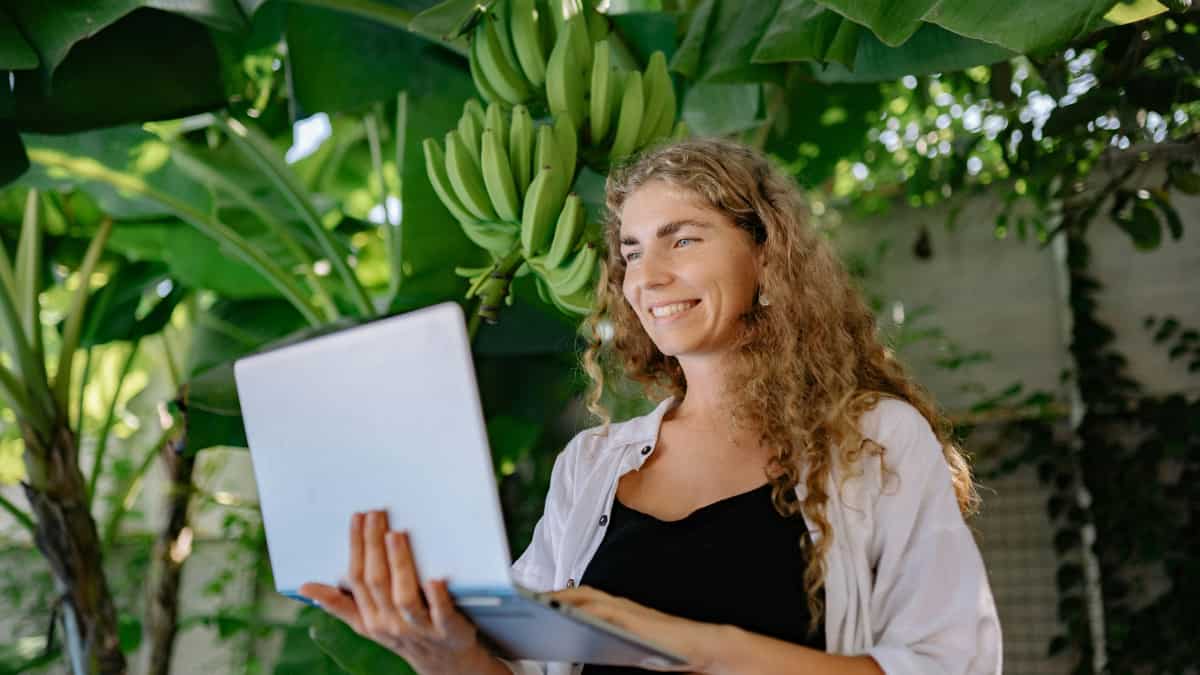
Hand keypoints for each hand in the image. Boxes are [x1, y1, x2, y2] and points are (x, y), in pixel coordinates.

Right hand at [297, 510, 500, 674]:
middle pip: (377, 581)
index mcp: (370, 618)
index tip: (357, 518)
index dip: (356, 547)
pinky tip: (436, 578)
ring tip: (396, 535)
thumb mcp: (366, 622)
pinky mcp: (447, 630)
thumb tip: (304, 587)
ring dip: (399, 564)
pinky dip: (437, 597)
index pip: (357, 578)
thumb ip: (339, 603)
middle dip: (373, 546)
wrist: (443, 662)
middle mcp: (391, 623)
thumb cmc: (402, 632)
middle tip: (376, 515)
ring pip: (404, 595)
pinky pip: (440, 613)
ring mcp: (418, 627)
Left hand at [549, 586, 721, 672]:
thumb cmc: (666, 648)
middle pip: (579, 592)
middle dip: (552, 593)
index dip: (557, 596)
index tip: (532, 599)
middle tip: (524, 596)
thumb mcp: (630, 642)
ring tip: (535, 602)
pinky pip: (601, 611)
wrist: (700, 646)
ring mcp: (626, 610)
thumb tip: (578, 641)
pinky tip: (563, 612)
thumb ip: (607, 636)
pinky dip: (581, 608)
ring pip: (586, 596)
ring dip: (560, 597)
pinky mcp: (632, 620)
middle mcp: (618, 605)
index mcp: (616, 610)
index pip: (581, 597)